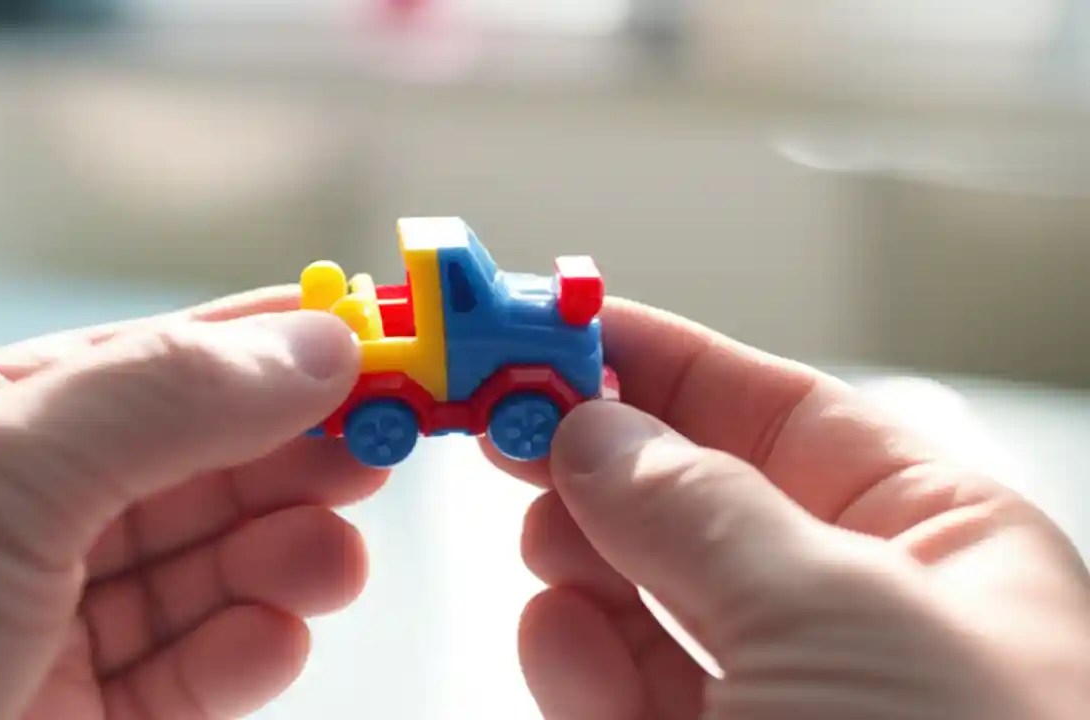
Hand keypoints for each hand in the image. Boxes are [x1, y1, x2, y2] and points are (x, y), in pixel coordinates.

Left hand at [0, 288, 384, 719]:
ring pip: (209, 571)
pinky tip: (278, 634)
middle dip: (295, 452)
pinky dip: (250, 652)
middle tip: (388, 441)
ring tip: (333, 557)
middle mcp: (20, 520)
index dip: (268, 345)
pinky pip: (193, 672)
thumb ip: (163, 399)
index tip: (376, 338)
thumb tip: (319, 340)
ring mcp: (53, 626)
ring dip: (286, 555)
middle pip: (199, 467)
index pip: (156, 365)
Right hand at [484, 299, 1089, 718]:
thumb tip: (594, 423)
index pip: (777, 410)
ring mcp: (777, 704)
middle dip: (605, 452)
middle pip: (697, 496)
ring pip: (648, 592)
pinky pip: (623, 688)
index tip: (553, 323)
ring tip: (538, 518)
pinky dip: (577, 650)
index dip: (664, 359)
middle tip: (507, 412)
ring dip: (584, 547)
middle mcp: (857, 614)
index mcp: (937, 540)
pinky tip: (557, 626)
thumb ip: (696, 506)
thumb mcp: (836, 611)